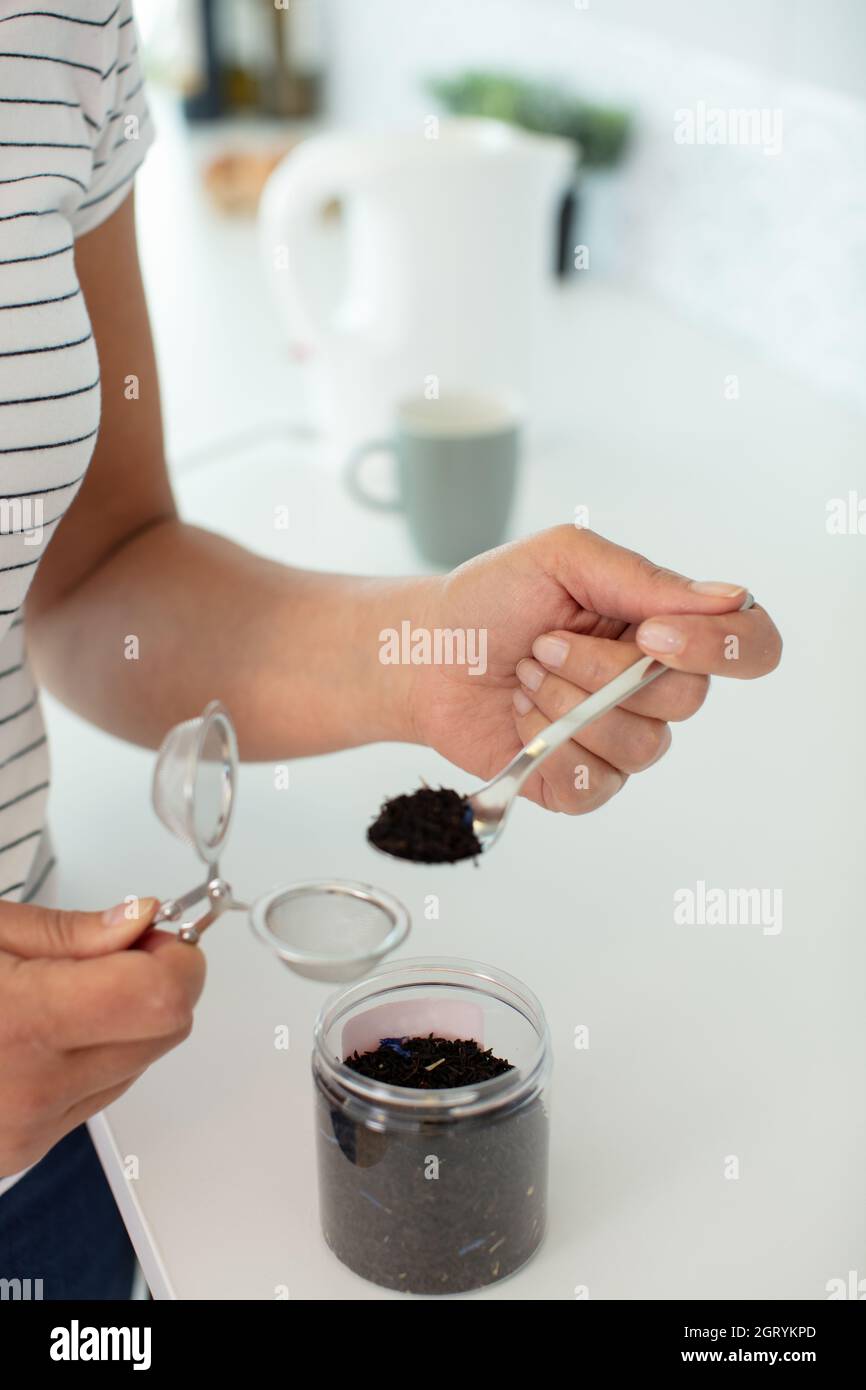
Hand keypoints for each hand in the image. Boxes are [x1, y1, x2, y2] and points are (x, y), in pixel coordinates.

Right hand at [0, 897, 204, 1177]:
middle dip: (159, 982)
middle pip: (166, 1032)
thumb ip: (69, 933)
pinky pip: (100, 1095)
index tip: (156, 930)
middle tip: (119, 947)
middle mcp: (30, 1091)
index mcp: (21, 1024)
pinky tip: (46, 1028)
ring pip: (141, 1065)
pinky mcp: (24, 1150)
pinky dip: (95, 1056)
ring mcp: (28, 1130)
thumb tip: (141, 921)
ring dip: (128, 1021)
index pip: (161, 998)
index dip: (175, 955)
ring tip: (65, 989)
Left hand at [408, 526, 781, 812]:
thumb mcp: (563, 559)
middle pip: (685, 700)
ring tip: (526, 675)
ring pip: (640, 747)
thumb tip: (731, 597)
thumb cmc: (491, 600)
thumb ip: (643, 578)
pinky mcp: (582, 784)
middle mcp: (656, 687)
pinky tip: (520, 721)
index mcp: (666, 626)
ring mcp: (622, 740)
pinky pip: (594, 786)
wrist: (424, 654)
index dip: (721, 647)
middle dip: (601, 670)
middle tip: (543, 644)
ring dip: (566, 707)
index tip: (652, 633)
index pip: (749, 646)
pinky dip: (546, 750)